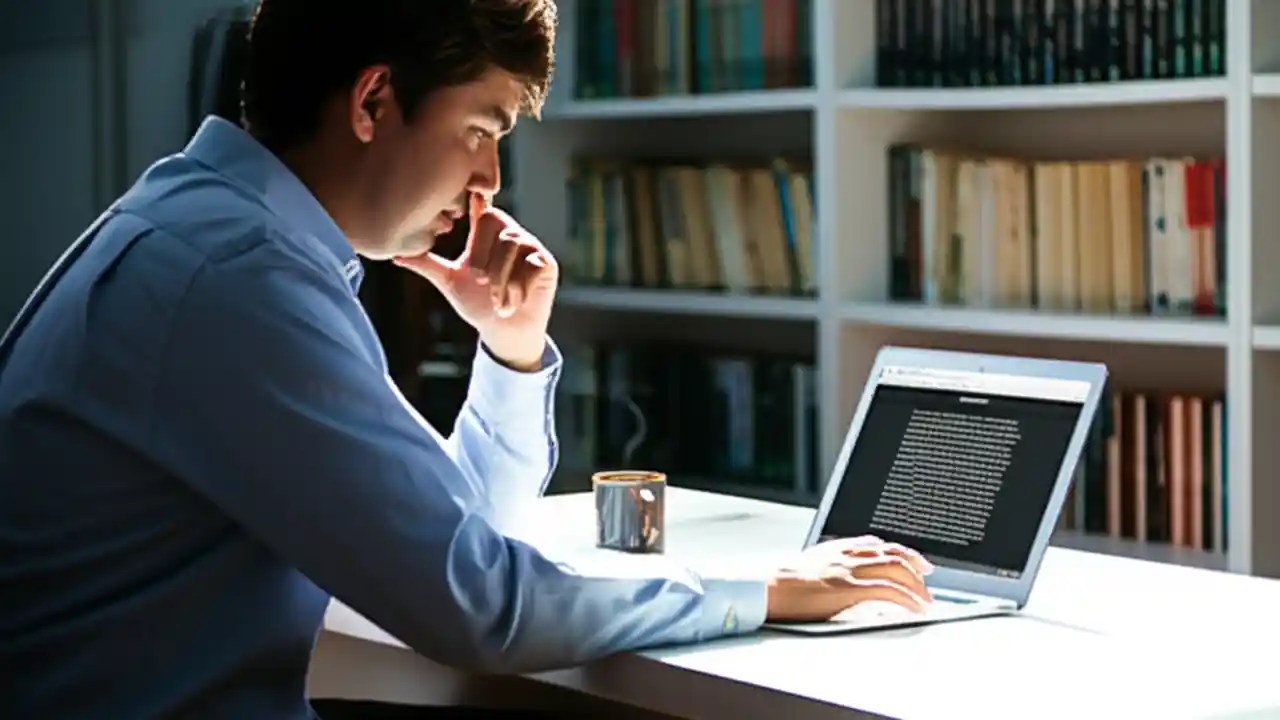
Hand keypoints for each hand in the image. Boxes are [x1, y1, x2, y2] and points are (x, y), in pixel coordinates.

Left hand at [394, 193, 557, 370]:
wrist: (503, 332)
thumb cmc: (478, 303)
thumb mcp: (449, 281)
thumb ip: (427, 264)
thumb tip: (393, 256)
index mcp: (487, 235)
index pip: (483, 207)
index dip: (479, 197)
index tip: (473, 193)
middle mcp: (510, 235)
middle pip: (497, 223)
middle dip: (484, 254)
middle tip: (478, 279)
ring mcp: (530, 248)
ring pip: (513, 244)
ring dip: (500, 277)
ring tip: (496, 301)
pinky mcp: (546, 264)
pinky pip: (532, 264)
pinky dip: (519, 286)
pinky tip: (512, 302)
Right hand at [765, 535, 934, 622]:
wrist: (766, 588)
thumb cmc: (780, 583)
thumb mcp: (808, 564)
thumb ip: (830, 562)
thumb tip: (847, 570)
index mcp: (837, 548)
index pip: (877, 545)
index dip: (900, 552)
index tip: (913, 560)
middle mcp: (847, 555)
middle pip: (893, 554)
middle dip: (915, 566)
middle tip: (927, 579)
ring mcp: (849, 571)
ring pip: (896, 570)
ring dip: (916, 586)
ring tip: (925, 600)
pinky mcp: (849, 589)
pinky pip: (888, 591)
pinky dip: (907, 599)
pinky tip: (915, 609)